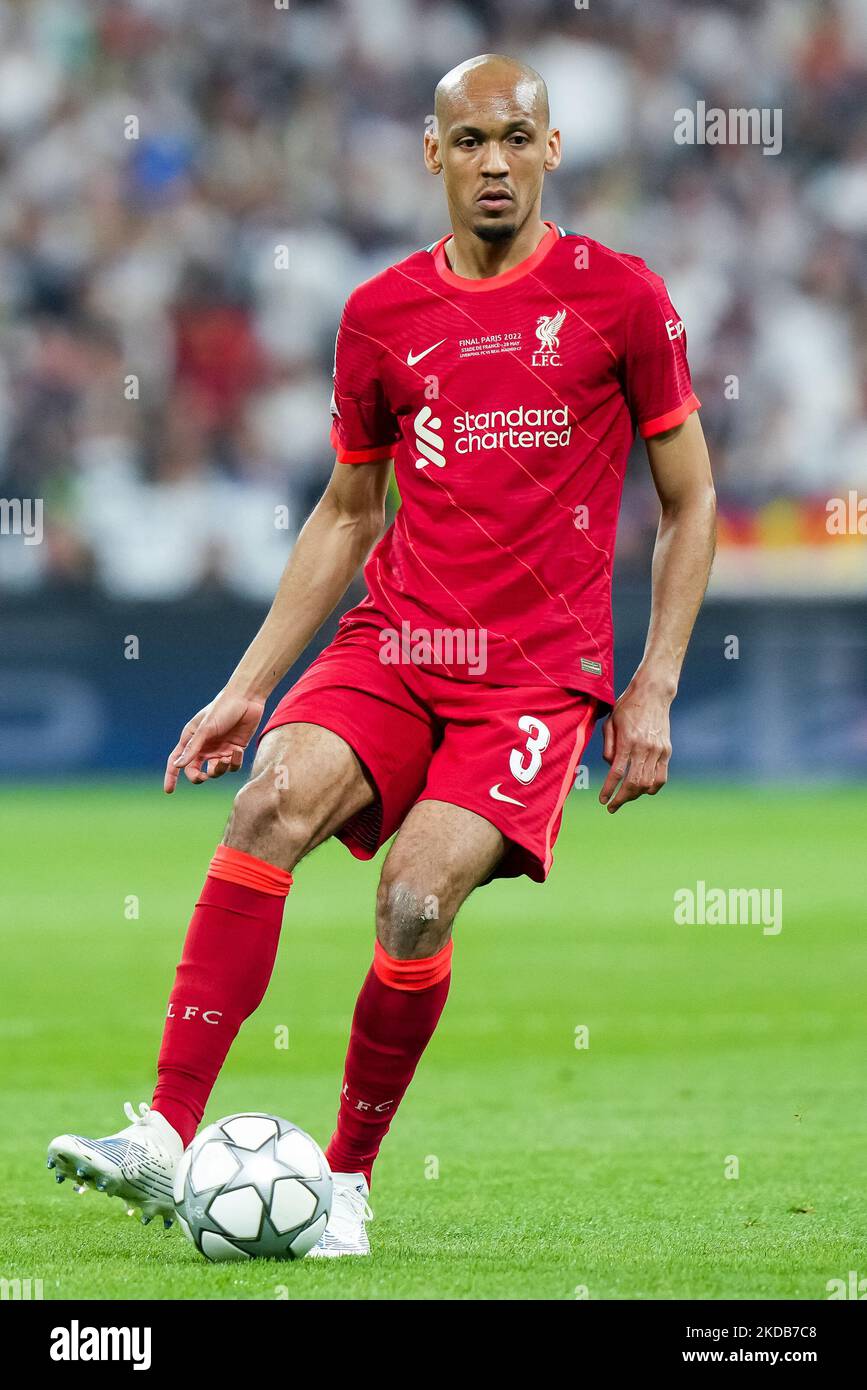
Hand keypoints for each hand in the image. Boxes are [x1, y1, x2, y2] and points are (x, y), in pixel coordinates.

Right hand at [164, 688, 265, 792]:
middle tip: (203, 776)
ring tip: (225, 759)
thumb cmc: (222, 709)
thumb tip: (178, 766)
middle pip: (196, 771)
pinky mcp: (235, 750)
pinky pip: (232, 766)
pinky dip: (234, 762)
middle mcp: (204, 747)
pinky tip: (238, 751)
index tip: (169, 791)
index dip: (171, 776)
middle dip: (198, 777)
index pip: (177, 761)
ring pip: (216, 771)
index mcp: (191, 739)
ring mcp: (220, 750)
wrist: (247, 699)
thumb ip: (193, 748)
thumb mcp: (206, 729)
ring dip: (219, 769)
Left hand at [598, 681, 671, 813]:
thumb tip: (611, 768)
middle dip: (621, 798)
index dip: (609, 789)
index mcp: (627, 740)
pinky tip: (643, 790)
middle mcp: (644, 747)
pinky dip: (652, 788)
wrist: (653, 694)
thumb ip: (608, 747)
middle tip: (612, 806)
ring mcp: (658, 750)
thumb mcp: (610, 723)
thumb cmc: (627, 707)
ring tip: (625, 797)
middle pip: (633, 782)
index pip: (617, 773)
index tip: (603, 800)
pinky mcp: (666, 751)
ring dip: (635, 795)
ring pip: (648, 783)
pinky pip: (661, 777)